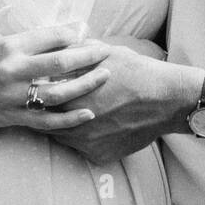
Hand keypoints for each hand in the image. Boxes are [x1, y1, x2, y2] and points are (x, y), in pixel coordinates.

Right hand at [0, 24, 111, 135]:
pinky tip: (89, 113)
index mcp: (8, 48)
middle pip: (60, 63)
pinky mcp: (13, 117)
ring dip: (86, 85)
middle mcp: (12, 71)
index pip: (49, 37)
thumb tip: (66, 31)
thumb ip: (29, 41)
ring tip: (105, 76)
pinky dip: (71, 119)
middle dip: (88, 56)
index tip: (88, 32)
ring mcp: (13, 97)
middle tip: (106, 51)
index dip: (74, 34)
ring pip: (58, 93)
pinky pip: (47, 120)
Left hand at [47, 46, 202, 164]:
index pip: (38, 97)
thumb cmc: (135, 71)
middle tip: (52, 102)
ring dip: (62, 125)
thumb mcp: (104, 51)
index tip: (41, 86)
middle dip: (46, 110)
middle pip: (44, 120)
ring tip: (73, 113)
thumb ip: (74, 51)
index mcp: (69, 95)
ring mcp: (85, 142)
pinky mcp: (98, 155)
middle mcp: (73, 122)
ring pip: (60, 136)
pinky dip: (81, 139)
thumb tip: (56, 48)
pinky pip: (80, 149)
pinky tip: (92, 126)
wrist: (166, 99)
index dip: (38, 90)